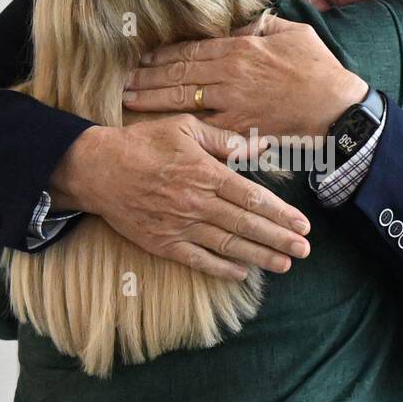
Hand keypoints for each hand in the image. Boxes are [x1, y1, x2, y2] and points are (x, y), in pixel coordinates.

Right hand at [47, 115, 310, 280]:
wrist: (97, 169)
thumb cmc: (143, 143)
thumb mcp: (185, 128)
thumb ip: (225, 140)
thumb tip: (260, 146)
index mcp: (205, 173)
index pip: (252, 197)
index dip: (280, 213)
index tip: (303, 224)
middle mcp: (196, 202)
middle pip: (246, 224)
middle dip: (279, 238)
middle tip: (305, 250)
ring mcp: (179, 225)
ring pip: (228, 245)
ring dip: (259, 256)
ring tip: (284, 264)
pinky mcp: (163, 242)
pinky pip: (198, 259)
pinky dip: (221, 268)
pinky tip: (243, 273)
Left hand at [122, 14, 368, 139]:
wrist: (337, 105)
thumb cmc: (319, 68)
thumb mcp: (293, 33)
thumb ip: (262, 26)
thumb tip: (241, 22)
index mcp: (241, 48)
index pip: (192, 49)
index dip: (164, 53)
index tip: (144, 56)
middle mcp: (231, 73)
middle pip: (180, 72)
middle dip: (148, 75)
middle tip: (123, 78)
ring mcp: (233, 101)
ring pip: (184, 97)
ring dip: (153, 98)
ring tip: (129, 99)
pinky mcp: (240, 126)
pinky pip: (204, 126)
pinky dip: (181, 125)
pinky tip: (160, 126)